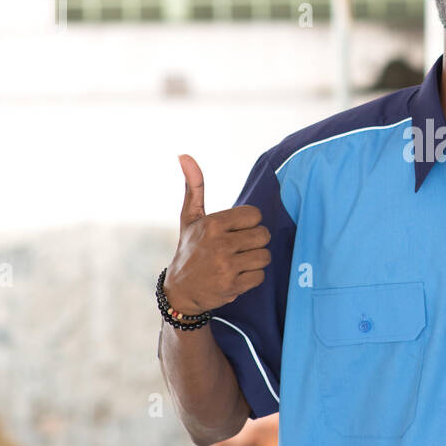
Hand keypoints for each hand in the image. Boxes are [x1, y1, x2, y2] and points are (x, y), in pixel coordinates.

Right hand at [163, 154, 271, 315]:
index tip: (235, 231)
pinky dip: (252, 277)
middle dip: (254, 242)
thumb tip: (184, 155)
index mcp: (212, 224)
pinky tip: (236, 276)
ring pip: (265, 256)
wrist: (180, 291)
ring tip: (237, 262)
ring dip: (255, 260)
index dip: (248, 223)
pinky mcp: (233, 287)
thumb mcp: (189, 218)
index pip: (255, 215)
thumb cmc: (189, 249)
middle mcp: (219, 244)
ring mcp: (226, 267)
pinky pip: (260, 276)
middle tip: (237, 248)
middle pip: (263, 235)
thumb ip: (194, 187)